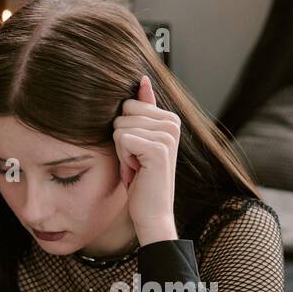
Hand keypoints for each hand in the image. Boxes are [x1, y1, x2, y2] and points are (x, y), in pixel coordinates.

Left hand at [113, 74, 180, 244]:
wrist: (152, 213)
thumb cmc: (142, 179)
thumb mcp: (140, 140)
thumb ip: (144, 109)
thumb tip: (142, 78)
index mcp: (170, 118)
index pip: (128, 104)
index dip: (125, 130)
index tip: (138, 151)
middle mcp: (173, 124)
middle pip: (122, 113)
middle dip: (122, 141)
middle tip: (137, 161)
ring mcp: (167, 135)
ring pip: (120, 128)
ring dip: (122, 152)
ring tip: (138, 167)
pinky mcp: (158, 149)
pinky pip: (121, 140)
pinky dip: (123, 159)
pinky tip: (138, 172)